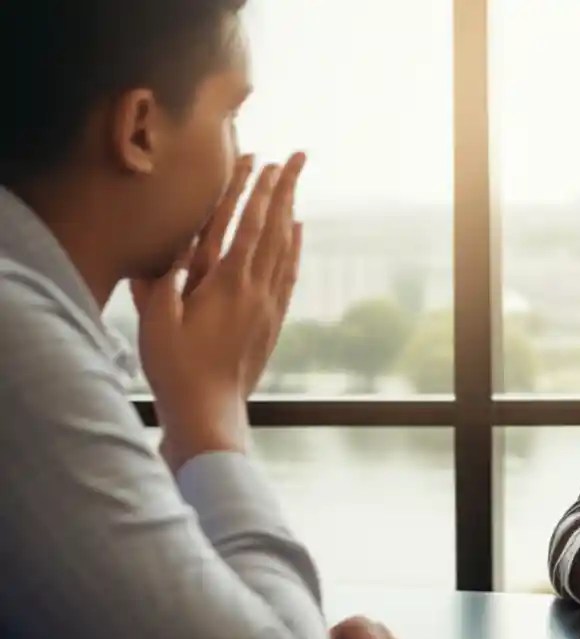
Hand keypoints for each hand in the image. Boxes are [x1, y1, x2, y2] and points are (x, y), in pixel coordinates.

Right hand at [134, 153, 306, 469]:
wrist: (210, 412)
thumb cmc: (176, 370)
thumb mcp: (157, 324)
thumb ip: (165, 284)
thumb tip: (176, 250)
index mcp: (225, 285)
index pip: (243, 225)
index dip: (252, 190)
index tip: (261, 160)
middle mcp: (254, 289)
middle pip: (273, 229)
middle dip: (283, 190)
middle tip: (296, 158)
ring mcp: (267, 305)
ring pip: (284, 247)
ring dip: (290, 211)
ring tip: (296, 184)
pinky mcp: (272, 320)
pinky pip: (288, 273)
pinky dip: (293, 247)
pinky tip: (296, 233)